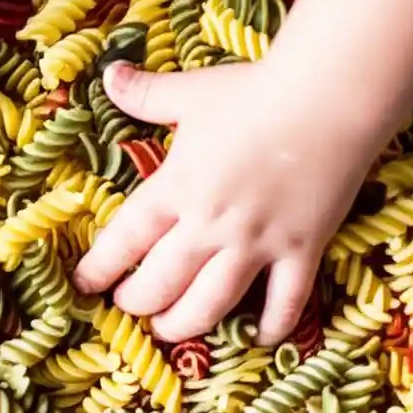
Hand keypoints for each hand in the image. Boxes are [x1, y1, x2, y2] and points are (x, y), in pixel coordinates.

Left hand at [72, 61, 376, 344]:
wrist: (327, 97)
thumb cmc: (255, 91)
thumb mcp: (191, 92)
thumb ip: (147, 94)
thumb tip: (109, 73)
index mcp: (177, 186)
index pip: (125, 239)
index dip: (99, 268)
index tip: (85, 285)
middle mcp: (210, 224)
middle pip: (161, 282)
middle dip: (138, 302)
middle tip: (129, 307)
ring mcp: (257, 243)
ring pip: (211, 303)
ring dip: (185, 324)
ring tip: (171, 331)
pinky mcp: (301, 250)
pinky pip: (285, 302)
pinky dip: (272, 326)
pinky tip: (261, 340)